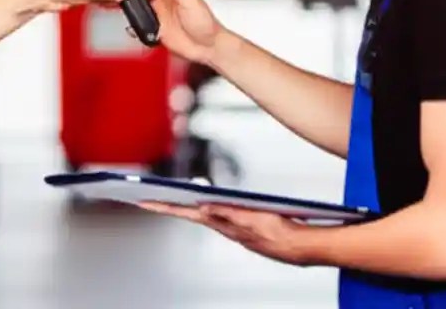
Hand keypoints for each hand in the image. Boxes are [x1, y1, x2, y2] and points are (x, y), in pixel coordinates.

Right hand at [135, 0, 223, 64]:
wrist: (208, 48)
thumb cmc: (205, 22)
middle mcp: (164, 0)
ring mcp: (158, 15)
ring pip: (138, 4)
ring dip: (131, 3)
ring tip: (128, 3)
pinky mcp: (154, 29)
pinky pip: (139, 22)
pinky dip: (133, 21)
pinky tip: (133, 19)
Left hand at [137, 202, 312, 265]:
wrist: (302, 247)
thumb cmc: (280, 233)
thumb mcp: (251, 219)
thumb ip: (226, 213)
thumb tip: (202, 206)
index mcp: (223, 224)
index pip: (186, 213)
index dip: (164, 207)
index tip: (143, 201)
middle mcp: (224, 227)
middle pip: (189, 214)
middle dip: (166, 206)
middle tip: (144, 199)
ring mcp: (233, 230)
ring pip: (202, 216)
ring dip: (184, 208)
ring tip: (165, 200)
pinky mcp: (243, 230)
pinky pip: (217, 218)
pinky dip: (205, 211)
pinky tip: (201, 207)